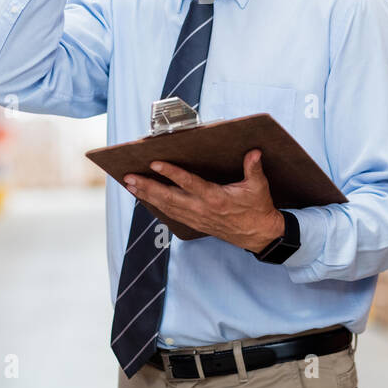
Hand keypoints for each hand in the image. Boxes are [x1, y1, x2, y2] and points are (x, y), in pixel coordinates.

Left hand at [124, 150, 284, 251]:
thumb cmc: (257, 209)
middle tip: (129, 177)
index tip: (155, 163)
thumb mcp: (258, 187)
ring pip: (166, 207)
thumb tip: (254, 152)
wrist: (258, 235)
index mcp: (215, 198)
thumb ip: (253, 168)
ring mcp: (197, 218)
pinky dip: (157, 206)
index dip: (170, 173)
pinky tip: (146, 199)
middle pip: (169, 197)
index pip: (188, 183)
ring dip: (147, 196)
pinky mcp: (195, 224)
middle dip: (147, 187)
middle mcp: (202, 209)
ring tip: (131, 185)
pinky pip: (172, 214)